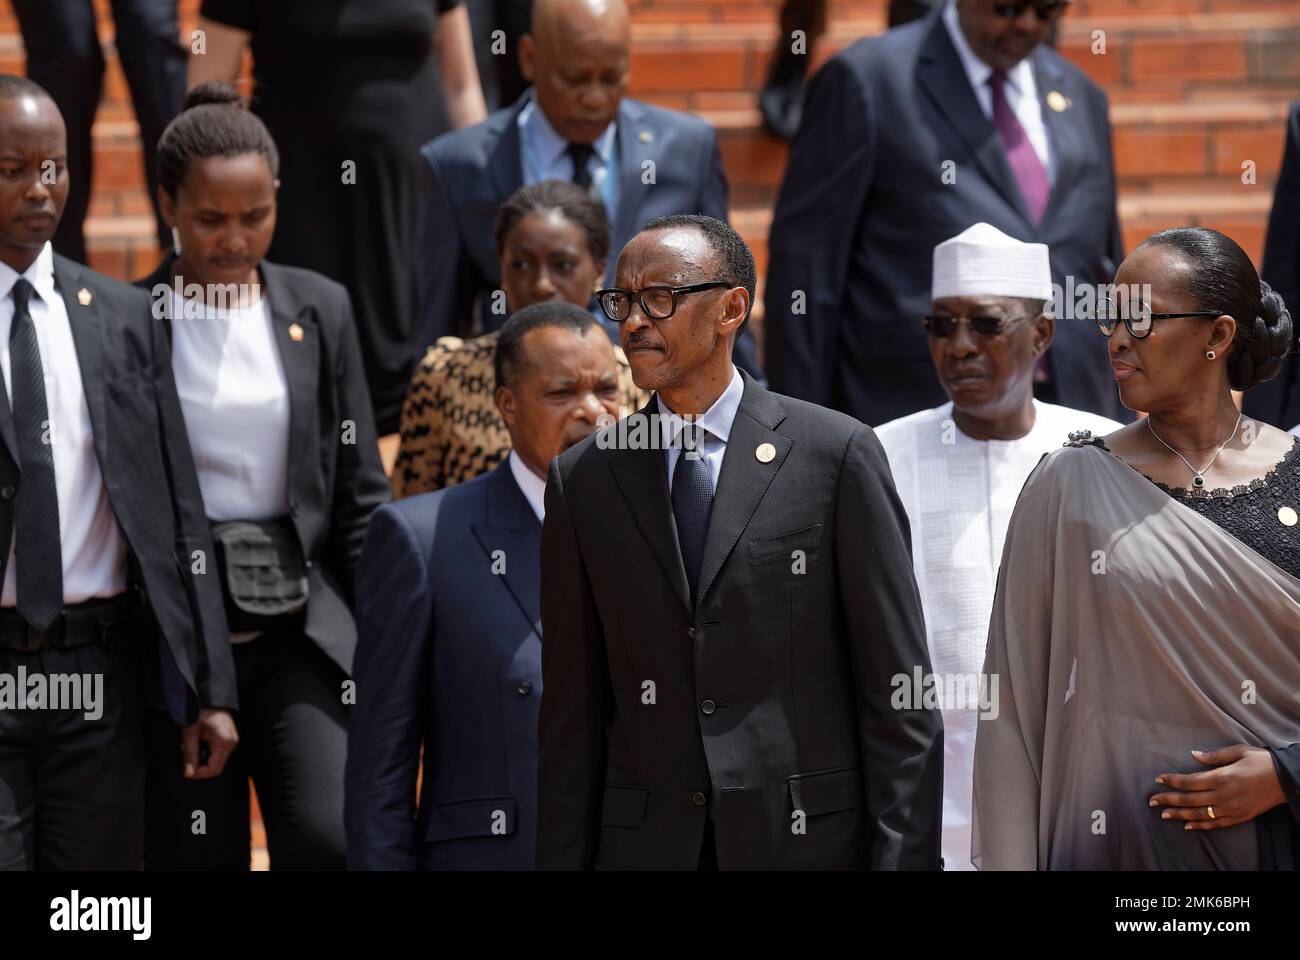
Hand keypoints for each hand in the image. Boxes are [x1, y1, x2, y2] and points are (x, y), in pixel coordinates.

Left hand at [181, 708, 238, 779]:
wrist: (209, 696)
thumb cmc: (199, 710)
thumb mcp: (190, 732)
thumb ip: (190, 754)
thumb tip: (189, 773)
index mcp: (224, 742)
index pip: (213, 769)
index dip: (199, 774)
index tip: (186, 770)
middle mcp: (232, 742)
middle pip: (216, 766)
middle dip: (200, 766)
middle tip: (186, 754)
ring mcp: (232, 740)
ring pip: (217, 761)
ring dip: (203, 758)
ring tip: (192, 745)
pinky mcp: (230, 738)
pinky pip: (219, 753)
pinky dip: (208, 752)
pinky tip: (200, 742)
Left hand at [1149, 744, 1285, 829]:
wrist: (1286, 779)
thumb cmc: (1261, 761)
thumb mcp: (1238, 752)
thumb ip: (1214, 756)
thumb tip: (1193, 755)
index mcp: (1221, 777)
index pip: (1189, 781)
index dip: (1171, 780)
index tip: (1158, 779)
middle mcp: (1223, 795)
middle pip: (1189, 799)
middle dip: (1168, 800)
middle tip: (1152, 801)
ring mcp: (1231, 808)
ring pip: (1200, 814)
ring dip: (1180, 814)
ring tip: (1164, 814)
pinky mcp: (1239, 817)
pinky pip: (1216, 824)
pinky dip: (1200, 825)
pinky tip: (1188, 825)